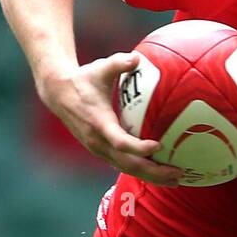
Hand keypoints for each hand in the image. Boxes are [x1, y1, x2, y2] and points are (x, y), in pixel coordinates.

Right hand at [38, 51, 182, 184]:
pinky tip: (160, 174)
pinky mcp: (101, 153)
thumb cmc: (84, 79)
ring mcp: (99, 150)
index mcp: (99, 123)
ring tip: (175, 179)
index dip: (139, 147)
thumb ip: (119, 62)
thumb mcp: (101, 67)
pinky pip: (123, 166)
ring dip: (151, 176)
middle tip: (178, 172)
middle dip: (154, 171)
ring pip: (127, 169)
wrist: (59, 94)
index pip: (120, 142)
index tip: (158, 145)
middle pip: (128, 164)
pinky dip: (142, 172)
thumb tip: (137, 57)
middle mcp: (98, 142)